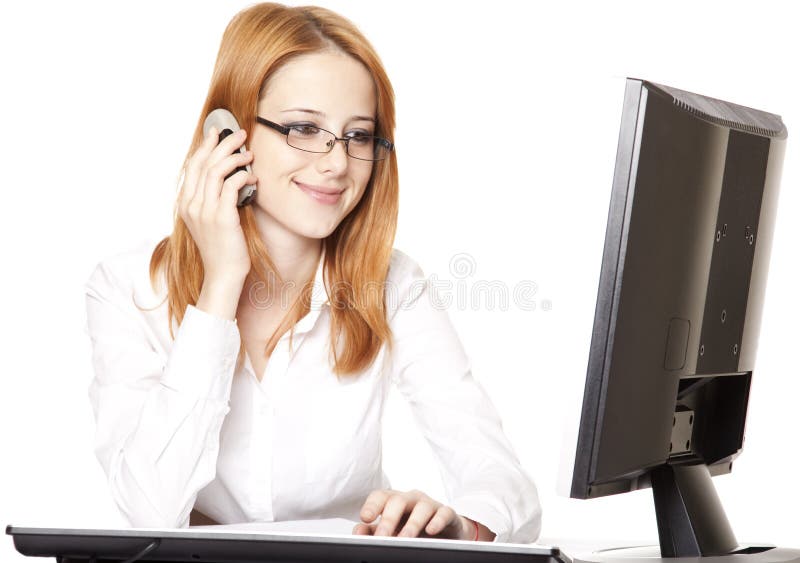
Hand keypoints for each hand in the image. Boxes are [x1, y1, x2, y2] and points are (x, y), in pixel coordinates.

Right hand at [179, 126, 257, 318]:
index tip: (217, 132)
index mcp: (186, 203)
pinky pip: (231, 186)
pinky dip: (243, 176)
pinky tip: (253, 177)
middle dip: (222, 143)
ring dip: (234, 157)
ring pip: (216, 170)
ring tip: (249, 152)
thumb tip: (228, 177)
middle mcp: (192, 204)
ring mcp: (205, 211)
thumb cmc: (223, 248)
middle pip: (204, 162)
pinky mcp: (222, 217)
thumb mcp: (212, 220)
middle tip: (239, 133)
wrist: (223, 274)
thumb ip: (213, 199)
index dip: (205, 146)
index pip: (193, 165)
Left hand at [353, 489, 475, 539]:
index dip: (372, 505)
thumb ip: (373, 531)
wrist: (444, 534)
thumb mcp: (391, 530)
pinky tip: (431, 530)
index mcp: (394, 501)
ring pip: (421, 507)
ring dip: (412, 524)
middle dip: (389, 519)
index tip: (365, 518)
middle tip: (382, 537)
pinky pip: (444, 513)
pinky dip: (438, 521)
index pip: (380, 496)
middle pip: (398, 500)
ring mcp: (430, 505)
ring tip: (405, 539)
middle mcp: (411, 499)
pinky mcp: (447, 513)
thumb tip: (358, 531)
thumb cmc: (412, 529)